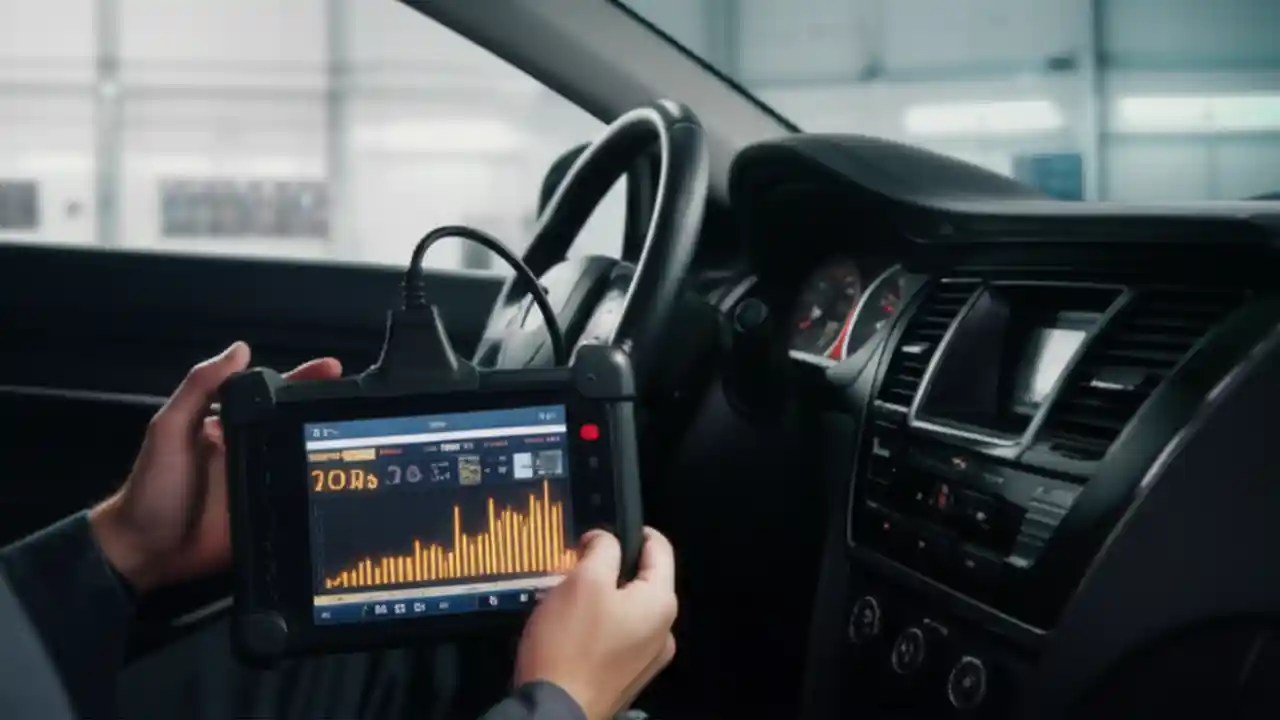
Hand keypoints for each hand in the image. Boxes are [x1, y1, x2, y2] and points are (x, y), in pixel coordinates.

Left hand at [89, 342, 341, 593]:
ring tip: (366, 437)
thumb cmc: (153, 486)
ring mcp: (265, 482)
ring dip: (335, 449)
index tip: (335, 369)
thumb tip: (241, 348)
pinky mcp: (271, 514)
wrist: (146, 551)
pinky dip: (325, 490)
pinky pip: (302, 499)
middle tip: (362, 404)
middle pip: (297, 424)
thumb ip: (198, 388)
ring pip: (306, 459)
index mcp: (231, 424)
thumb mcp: (169, 429)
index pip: (273, 395)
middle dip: (331, 410)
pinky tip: (348, 483)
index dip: (304, 380)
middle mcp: (253, 449)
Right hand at [514, 527, 677, 719]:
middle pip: (642, 581)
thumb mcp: (583, 581)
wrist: (556, 711)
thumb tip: (606, 540)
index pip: (660, 549)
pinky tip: (571, 627)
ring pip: (627, 609)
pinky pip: (618, 636)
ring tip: (567, 595)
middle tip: (575, 564)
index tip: (603, 528)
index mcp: (661, 603)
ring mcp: (647, 658)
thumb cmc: (571, 642)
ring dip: (601, 596)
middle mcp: (663, 631)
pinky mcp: (627, 677)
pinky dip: (599, 624)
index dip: (634, 530)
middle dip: (610, 567)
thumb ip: (602, 549)